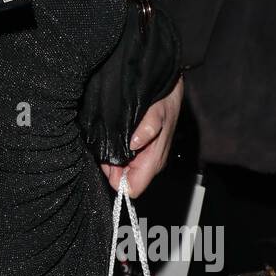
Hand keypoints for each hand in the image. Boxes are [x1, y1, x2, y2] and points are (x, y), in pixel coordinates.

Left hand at [99, 75, 184, 197]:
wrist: (169, 88)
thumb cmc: (165, 100)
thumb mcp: (157, 110)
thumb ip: (148, 127)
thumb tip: (135, 143)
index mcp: (154, 160)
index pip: (131, 187)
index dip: (116, 177)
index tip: (108, 161)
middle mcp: (150, 162)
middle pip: (123, 179)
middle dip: (111, 167)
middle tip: (106, 146)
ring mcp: (146, 157)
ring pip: (121, 169)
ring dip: (112, 158)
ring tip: (109, 139)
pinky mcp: (141, 150)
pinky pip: (123, 158)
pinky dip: (114, 151)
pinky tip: (113, 138)